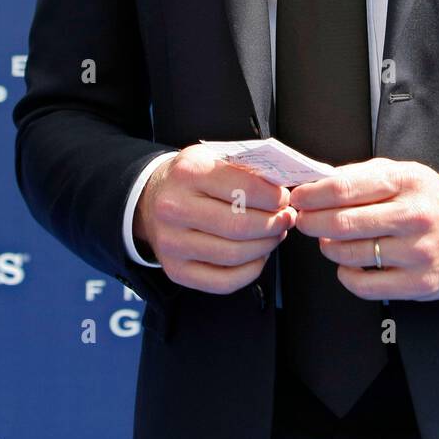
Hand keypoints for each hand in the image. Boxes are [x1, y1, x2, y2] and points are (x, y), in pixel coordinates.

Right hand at [134, 144, 297, 294]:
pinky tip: (258, 255)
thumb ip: (246, 168)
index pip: (243, 189)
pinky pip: (224, 282)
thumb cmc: (192, 177)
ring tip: (275, 234)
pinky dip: (250, 270)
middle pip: (240, 226)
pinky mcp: (176, 271)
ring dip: (266, 246)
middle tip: (287, 218)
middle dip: (274, 224)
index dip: (273, 198)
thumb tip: (284, 186)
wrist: (152, 199)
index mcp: (187, 173)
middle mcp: (174, 209)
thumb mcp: (213, 157)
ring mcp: (172, 244)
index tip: (285, 198)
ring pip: (234, 255)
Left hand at [288, 158, 438, 300]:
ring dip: (328, 248)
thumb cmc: (432, 199)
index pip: (345, 187)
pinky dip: (346, 276)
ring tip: (328, 241)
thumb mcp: (404, 173)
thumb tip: (317, 181)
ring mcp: (417, 252)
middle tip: (303, 220)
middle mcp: (413, 216)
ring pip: (351, 254)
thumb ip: (362, 176)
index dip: (313, 194)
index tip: (298, 197)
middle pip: (343, 223)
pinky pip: (366, 286)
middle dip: (313, 222)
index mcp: (405, 182)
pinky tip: (348, 266)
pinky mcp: (419, 283)